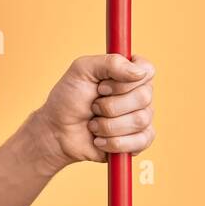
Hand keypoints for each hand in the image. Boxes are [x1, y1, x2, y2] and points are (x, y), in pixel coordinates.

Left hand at [34, 53, 155, 170]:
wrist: (57, 132)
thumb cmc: (68, 99)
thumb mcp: (81, 71)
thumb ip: (110, 63)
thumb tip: (139, 72)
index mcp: (128, 74)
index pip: (146, 70)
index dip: (124, 82)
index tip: (101, 87)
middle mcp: (139, 94)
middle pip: (144, 97)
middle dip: (110, 106)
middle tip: (93, 106)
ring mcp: (142, 118)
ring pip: (140, 120)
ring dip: (108, 125)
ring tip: (93, 125)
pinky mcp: (139, 141)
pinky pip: (141, 141)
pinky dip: (114, 142)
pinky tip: (100, 140)